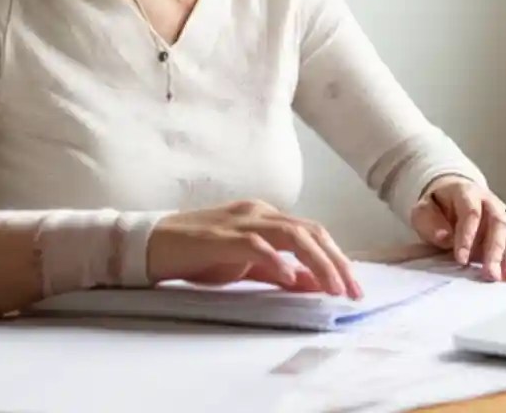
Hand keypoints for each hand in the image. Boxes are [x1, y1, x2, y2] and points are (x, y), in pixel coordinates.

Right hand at [146, 200, 362, 298]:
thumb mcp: (246, 266)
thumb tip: (313, 284)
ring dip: (317, 262)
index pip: (314, 233)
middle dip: (337, 262)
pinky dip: (276, 260)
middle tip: (353, 292)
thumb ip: (279, 272)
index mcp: (267, 217)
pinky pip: (255, 245)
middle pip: (311, 232)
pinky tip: (290, 278)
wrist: (152, 245)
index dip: (337, 258)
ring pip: (292, 235)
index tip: (353, 286)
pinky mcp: (221, 236)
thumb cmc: (198, 254)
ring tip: (332, 288)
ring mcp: (241, 221)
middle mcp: (260, 212)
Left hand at [409, 175, 505, 281]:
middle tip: (489, 274)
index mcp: (466, 192)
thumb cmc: (436, 206)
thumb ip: (430, 222)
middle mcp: (488, 202)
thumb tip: (445, 237)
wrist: (450, 195)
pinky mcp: (504, 229)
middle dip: (495, 250)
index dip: (467, 236)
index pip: (471, 212)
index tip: (461, 259)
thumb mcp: (423, 210)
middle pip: (497, 223)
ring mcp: (499, 214)